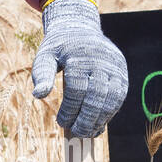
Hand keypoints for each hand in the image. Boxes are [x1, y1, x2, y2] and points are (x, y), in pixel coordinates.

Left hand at [31, 0, 128, 138]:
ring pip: (111, 99)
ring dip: (100, 119)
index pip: (77, 90)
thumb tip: (38, 95)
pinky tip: (99, 123)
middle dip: (86, 119)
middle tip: (76, 132)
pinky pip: (119, 96)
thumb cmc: (59, 47)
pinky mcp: (122, 71)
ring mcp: (114, 66)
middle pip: (96, 97)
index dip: (69, 110)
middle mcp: (100, 60)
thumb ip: (41, 74)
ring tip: (88, 132)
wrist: (80, 29)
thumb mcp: (45, 56)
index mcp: (79, 56)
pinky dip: (110, 112)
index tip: (61, 122)